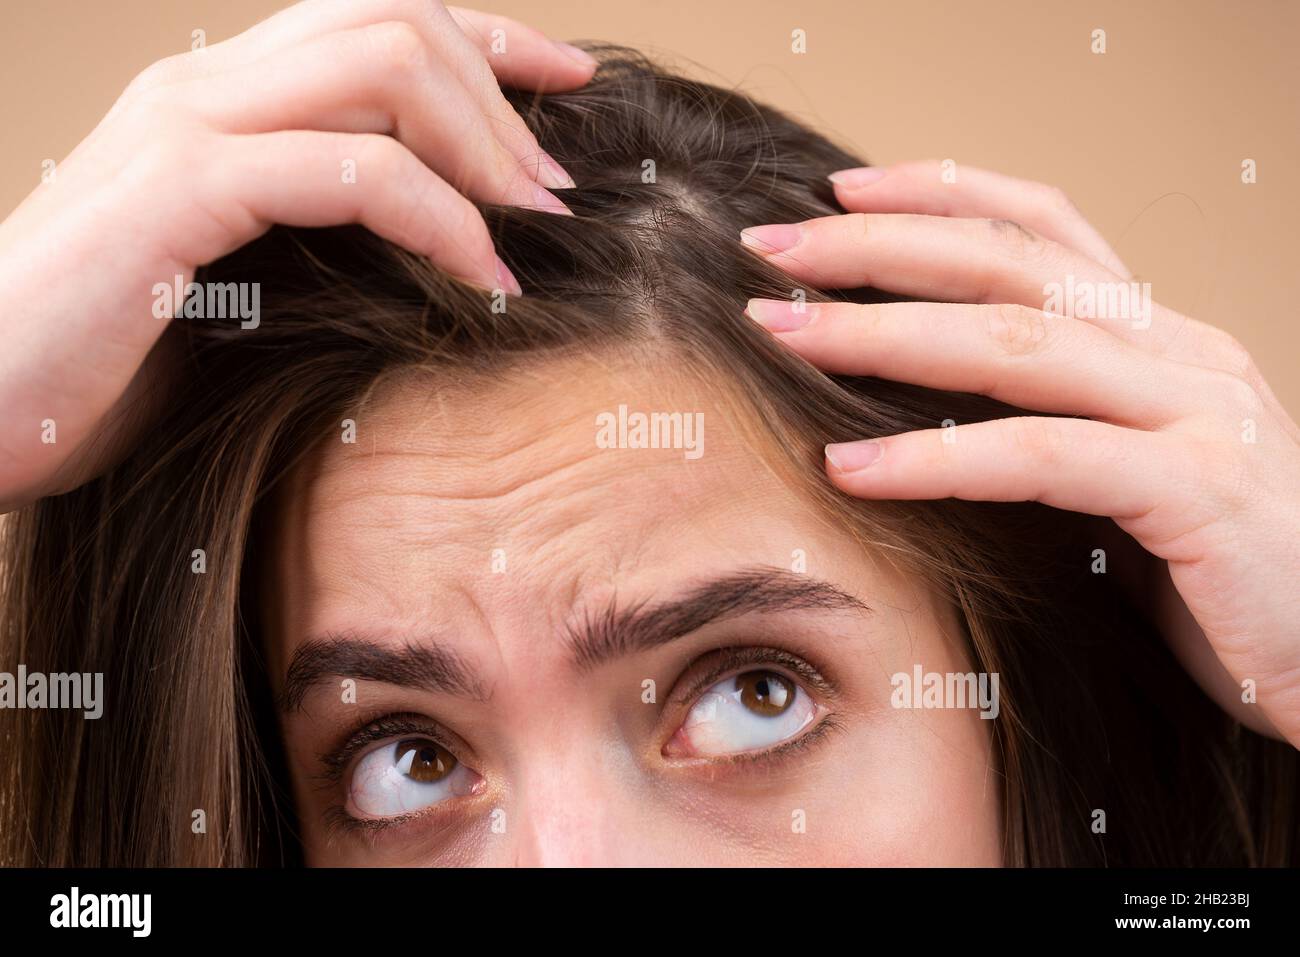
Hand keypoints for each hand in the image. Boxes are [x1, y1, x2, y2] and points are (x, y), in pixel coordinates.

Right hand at [0, 0, 594, 511]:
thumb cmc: (100, 362)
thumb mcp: (233, 283)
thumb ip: (315, 243)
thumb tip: (435, 259)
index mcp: (221, 97)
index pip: (377, 18)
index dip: (491, 38)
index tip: (570, 83)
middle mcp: (205, 86)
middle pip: (397, 18)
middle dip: (501, 93)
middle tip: (557, 186)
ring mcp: (188, 125)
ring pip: (385, 65)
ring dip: (485, 145)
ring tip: (537, 224)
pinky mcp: (179, 190)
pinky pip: (351, 171)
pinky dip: (440, 217)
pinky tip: (482, 276)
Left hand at [741, 160, 1299, 747]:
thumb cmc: (1216, 579)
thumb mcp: (1122, 480)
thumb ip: (1049, 429)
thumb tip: (914, 418)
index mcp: (1160, 340)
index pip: (1044, 229)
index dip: (941, 195)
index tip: (839, 193)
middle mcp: (1182, 354)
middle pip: (1011, 265)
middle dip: (878, 248)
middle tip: (769, 248)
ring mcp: (1198, 413)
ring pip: (1018, 343)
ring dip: (884, 332)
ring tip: (782, 332)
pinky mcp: (1200, 492)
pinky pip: (1045, 457)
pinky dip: (938, 459)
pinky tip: (848, 469)